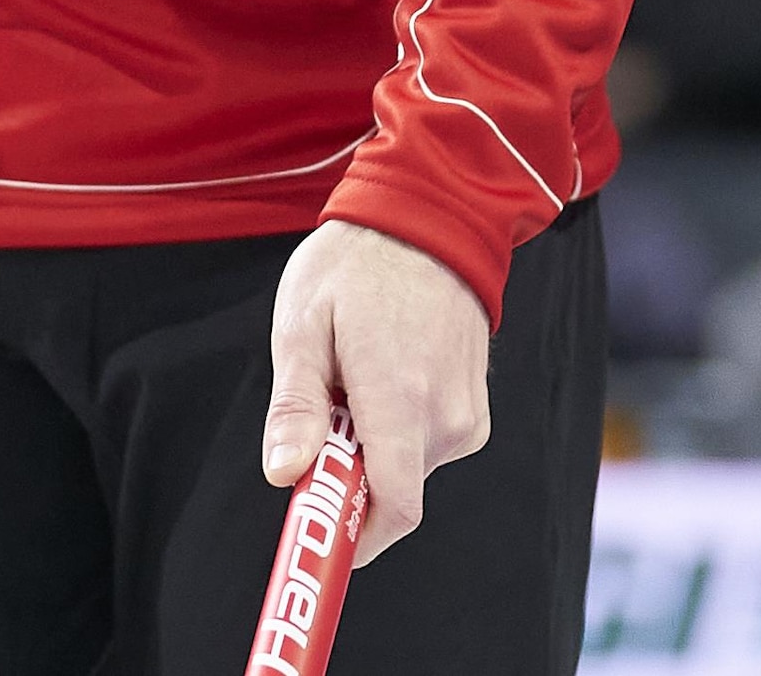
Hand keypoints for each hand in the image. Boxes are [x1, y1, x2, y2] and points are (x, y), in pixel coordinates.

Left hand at [260, 221, 490, 558]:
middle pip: (392, 493)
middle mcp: (445, 415)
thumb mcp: (303, 324)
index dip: (354, 541)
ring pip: (408, 471)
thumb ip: (295, 405)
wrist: (431, 216)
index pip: (394, 508)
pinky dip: (398, 432)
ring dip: (372, 450)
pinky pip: (429, 446)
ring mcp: (467, 411)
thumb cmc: (355, 266)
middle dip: (349, 479)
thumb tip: (285, 474)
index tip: (317, 544)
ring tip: (353, 381)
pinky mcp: (475, 406)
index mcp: (400, 398)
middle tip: (317, 424)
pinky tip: (384, 375)